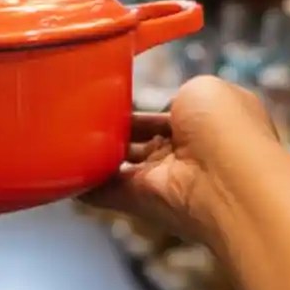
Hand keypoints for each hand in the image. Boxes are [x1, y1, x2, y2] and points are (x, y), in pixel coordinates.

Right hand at [83, 76, 281, 242]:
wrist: (227, 180)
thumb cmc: (225, 128)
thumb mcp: (204, 88)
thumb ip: (177, 95)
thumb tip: (163, 113)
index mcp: (206, 122)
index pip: (167, 114)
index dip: (142, 107)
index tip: (111, 97)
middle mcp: (187, 152)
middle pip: (140, 141)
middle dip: (113, 129)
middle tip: (81, 114)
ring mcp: (165, 179)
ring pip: (121, 166)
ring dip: (96, 155)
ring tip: (65, 137)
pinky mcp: (143, 200)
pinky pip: (107, 192)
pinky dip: (84, 186)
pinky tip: (62, 174)